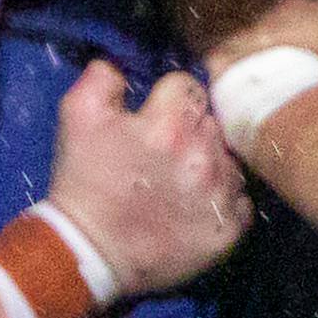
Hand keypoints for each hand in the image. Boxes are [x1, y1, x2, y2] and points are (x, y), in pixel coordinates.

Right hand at [41, 55, 252, 288]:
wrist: (88, 253)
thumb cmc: (82, 183)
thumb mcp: (76, 117)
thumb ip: (102, 78)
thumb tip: (123, 65)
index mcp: (169, 125)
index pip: (189, 87)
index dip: (168, 98)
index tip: (153, 117)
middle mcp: (202, 157)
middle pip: (211, 122)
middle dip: (190, 129)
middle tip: (164, 151)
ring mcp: (218, 196)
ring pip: (230, 158)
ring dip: (210, 162)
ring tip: (181, 179)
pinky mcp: (227, 231)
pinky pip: (241, 200)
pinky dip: (223, 198)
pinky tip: (197, 203)